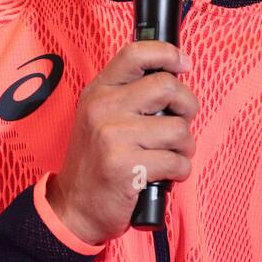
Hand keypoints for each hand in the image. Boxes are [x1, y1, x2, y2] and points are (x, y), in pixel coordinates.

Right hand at [46, 41, 197, 245]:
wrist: (74, 207)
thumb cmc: (96, 161)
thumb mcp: (100, 117)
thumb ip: (128, 95)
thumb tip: (174, 78)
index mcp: (99, 91)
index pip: (135, 54)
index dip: (167, 54)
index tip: (183, 65)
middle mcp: (104, 109)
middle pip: (168, 87)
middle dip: (188, 106)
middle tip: (181, 122)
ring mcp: (114, 137)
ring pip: (179, 129)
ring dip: (185, 147)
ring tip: (172, 155)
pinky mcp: (126, 167)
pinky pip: (176, 161)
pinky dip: (180, 170)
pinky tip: (167, 175)